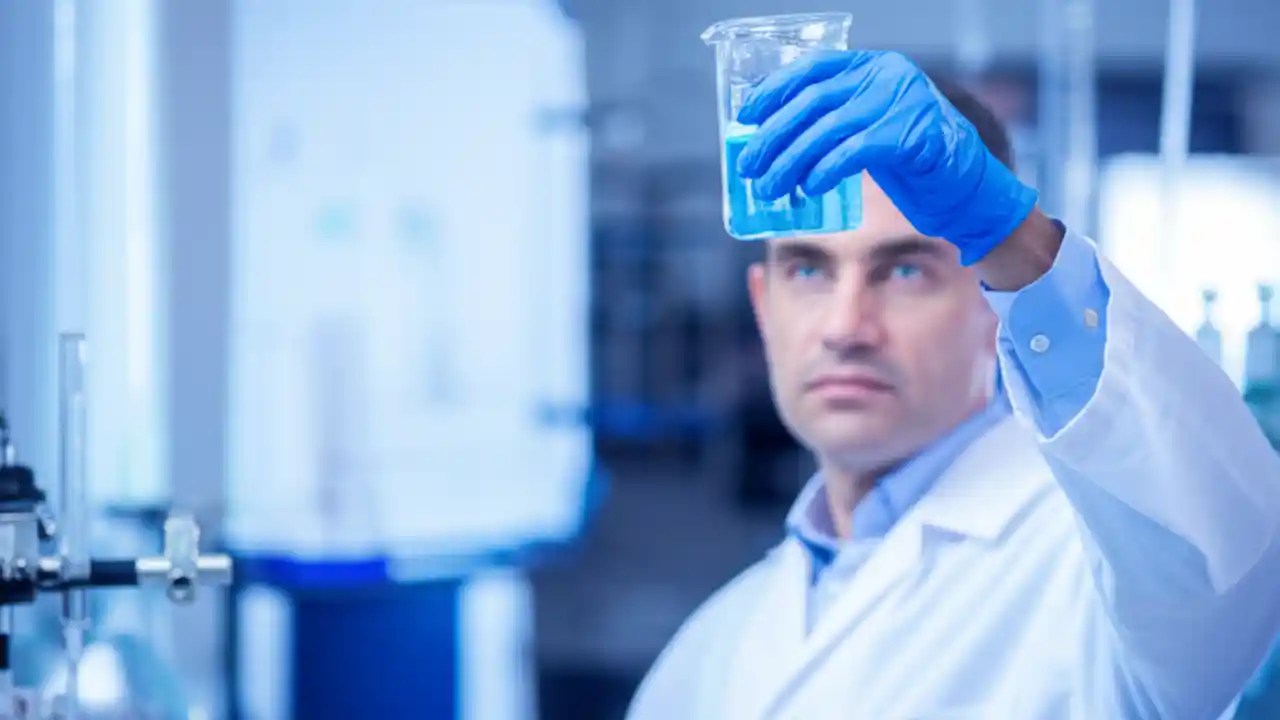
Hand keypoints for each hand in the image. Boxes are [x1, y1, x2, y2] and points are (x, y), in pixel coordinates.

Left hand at [735, 50, 1037, 264]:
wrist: (967, 186)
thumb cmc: (910, 160)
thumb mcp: (867, 128)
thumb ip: (833, 122)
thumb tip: (770, 140)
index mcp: (873, 66)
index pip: (813, 69)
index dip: (774, 91)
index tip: (746, 117)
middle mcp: (887, 74)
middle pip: (813, 101)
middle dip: (774, 136)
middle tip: (750, 167)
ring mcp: (902, 100)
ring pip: (828, 129)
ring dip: (791, 162)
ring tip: (770, 188)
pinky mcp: (912, 133)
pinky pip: (854, 150)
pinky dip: (825, 170)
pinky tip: (810, 188)